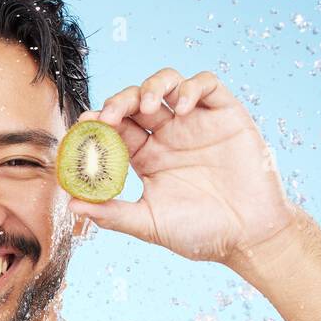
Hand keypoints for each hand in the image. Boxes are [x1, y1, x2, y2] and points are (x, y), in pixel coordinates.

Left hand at [66, 69, 294, 266]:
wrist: (248, 237)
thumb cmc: (200, 234)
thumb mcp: (150, 224)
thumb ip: (113, 214)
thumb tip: (72, 204)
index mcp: (148, 158)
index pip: (117, 129)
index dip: (99, 123)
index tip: (84, 126)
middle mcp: (169, 136)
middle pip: (137, 101)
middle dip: (120, 101)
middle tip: (109, 116)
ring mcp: (197, 123)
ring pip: (168, 83)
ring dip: (152, 86)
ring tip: (146, 105)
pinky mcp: (225, 115)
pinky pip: (206, 85)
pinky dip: (190, 87)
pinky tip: (181, 107)